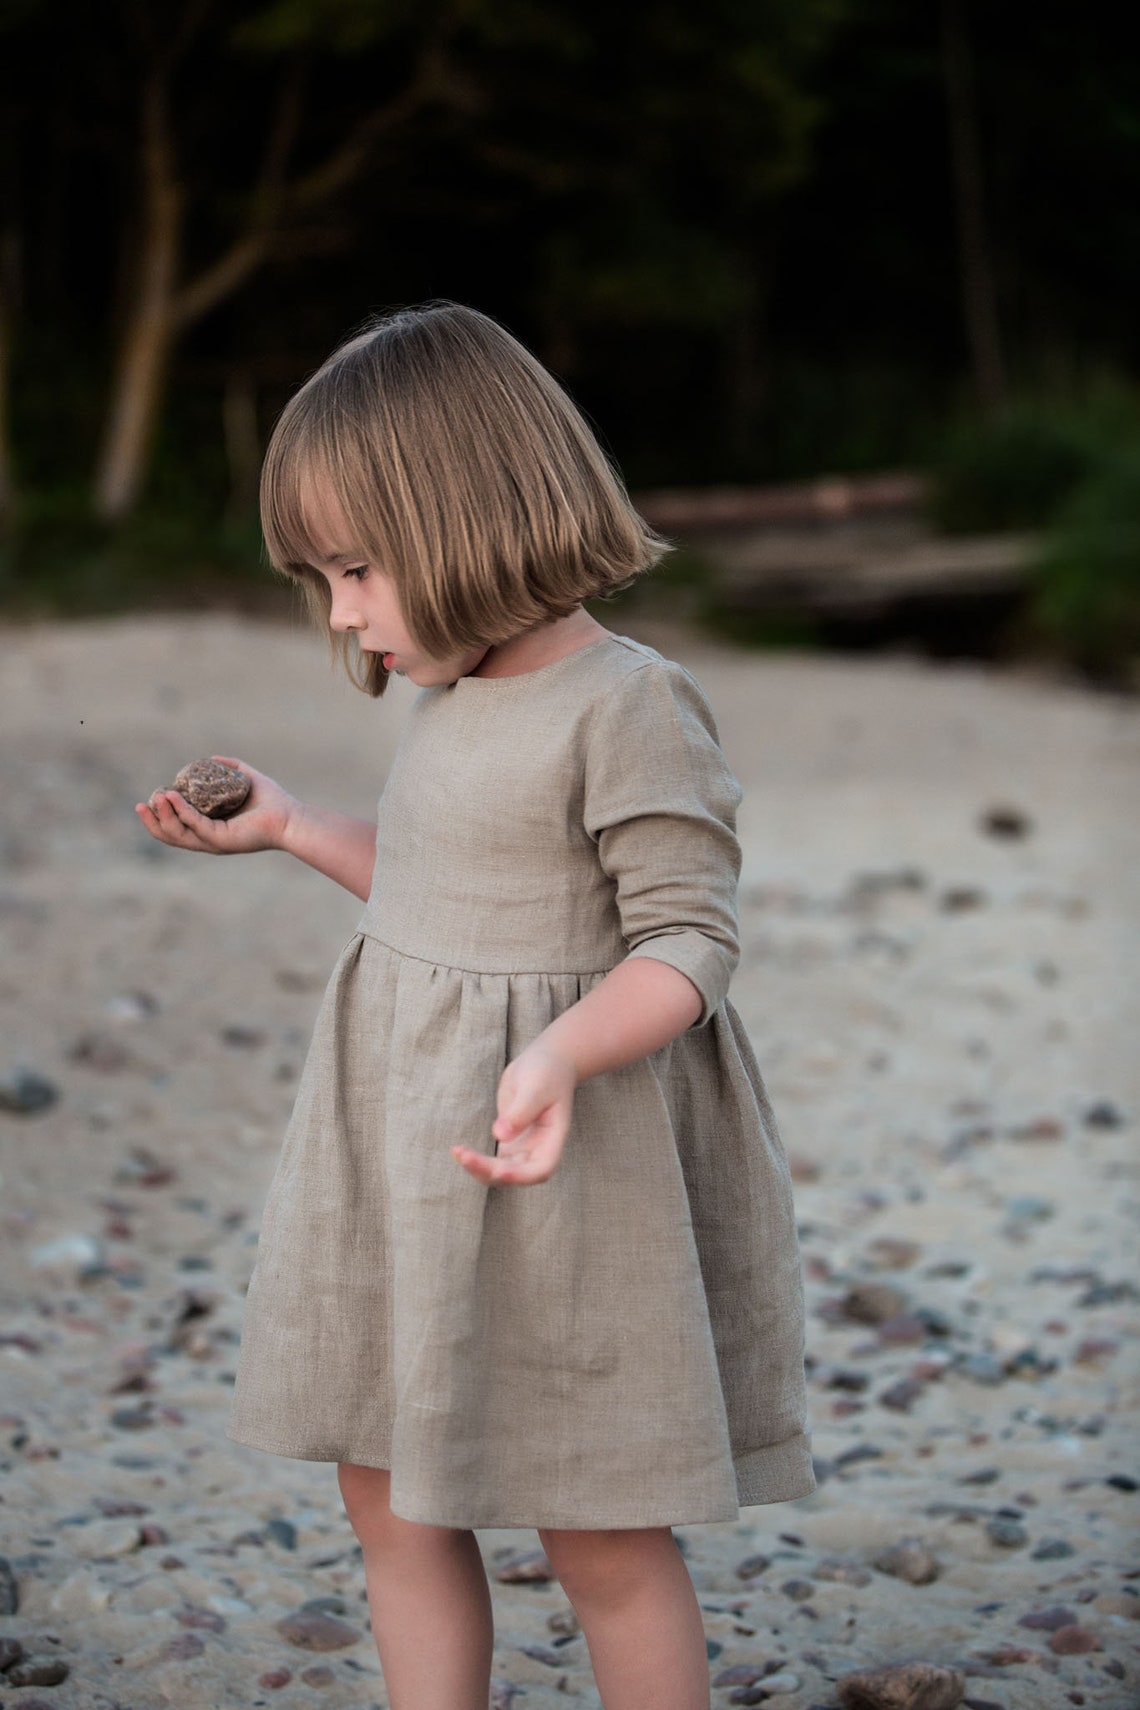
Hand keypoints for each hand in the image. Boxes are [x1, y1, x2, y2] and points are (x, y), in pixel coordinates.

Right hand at [135, 755, 297, 855]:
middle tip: (141, 803)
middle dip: (152, 820)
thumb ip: (229, 768)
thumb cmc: (272, 801)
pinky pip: (196, 826)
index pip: (176, 827)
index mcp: (210, 829)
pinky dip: (182, 811)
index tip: (149, 798)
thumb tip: (211, 759)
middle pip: (170, 835)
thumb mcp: (244, 779)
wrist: (291, 817)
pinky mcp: (222, 840)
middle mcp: (209, 839)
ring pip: (178, 834)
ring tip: (155, 797)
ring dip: (163, 816)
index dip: (159, 816)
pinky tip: (173, 796)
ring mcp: (214, 842)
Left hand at [452, 1041, 576, 1186]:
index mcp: (553, 1138)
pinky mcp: (509, 1140)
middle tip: (464, 1156)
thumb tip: (499, 1136)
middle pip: (517, 1174)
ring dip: (479, 1168)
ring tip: (458, 1152)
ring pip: (501, 1171)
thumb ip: (520, 1112)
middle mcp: (540, 1149)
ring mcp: (523, 1147)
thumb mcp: (535, 1087)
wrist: (546, 1062)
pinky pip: (493, 1160)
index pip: (541, 1169)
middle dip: (490, 1171)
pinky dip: (477, 1160)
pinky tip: (459, 1152)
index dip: (521, 1176)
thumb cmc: (546, 1071)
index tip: (498, 1169)